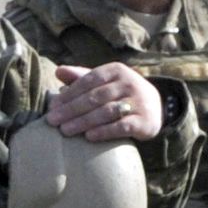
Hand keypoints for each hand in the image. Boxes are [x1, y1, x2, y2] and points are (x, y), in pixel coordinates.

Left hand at [46, 63, 162, 143]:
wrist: (156, 107)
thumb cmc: (121, 93)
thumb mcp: (105, 81)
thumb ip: (81, 77)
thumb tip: (58, 71)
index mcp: (116, 70)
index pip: (89, 81)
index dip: (69, 94)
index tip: (52, 107)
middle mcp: (128, 83)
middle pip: (95, 97)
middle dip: (71, 109)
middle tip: (52, 120)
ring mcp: (138, 102)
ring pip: (106, 112)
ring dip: (83, 122)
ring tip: (65, 130)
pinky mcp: (144, 121)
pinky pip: (122, 126)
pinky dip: (104, 131)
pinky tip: (89, 136)